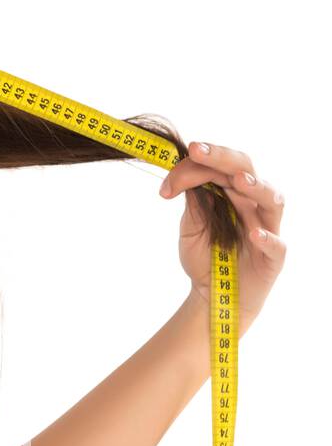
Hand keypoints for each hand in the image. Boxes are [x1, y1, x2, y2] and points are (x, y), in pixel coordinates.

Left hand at [159, 140, 285, 328]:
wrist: (212, 295)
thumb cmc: (206, 256)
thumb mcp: (192, 226)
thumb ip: (194, 202)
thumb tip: (183, 172)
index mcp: (232, 193)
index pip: (218, 167)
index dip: (193, 166)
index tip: (168, 177)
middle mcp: (252, 205)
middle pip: (246, 171)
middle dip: (222, 158)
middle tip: (197, 149)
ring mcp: (267, 229)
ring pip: (272, 200)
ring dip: (256, 188)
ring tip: (239, 181)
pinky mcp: (273, 258)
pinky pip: (276, 245)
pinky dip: (266, 238)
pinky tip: (254, 234)